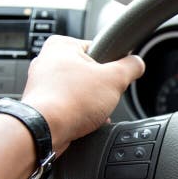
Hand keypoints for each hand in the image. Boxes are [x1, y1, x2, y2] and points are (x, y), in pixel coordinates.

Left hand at [20, 35, 144, 154]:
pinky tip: (83, 123)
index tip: (114, 76)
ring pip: (78, 91)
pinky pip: (67, 107)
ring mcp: (40, 84)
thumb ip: (130, 67)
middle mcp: (46, 60)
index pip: (97, 48)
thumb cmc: (70, 101)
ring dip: (90, 103)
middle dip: (99, 87)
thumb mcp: (113, 79)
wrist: (42, 133)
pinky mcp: (39, 105)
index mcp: (60, 44)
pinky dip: (77, 115)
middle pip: (88, 71)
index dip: (111, 64)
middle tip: (102, 95)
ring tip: (91, 112)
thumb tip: (137, 63)